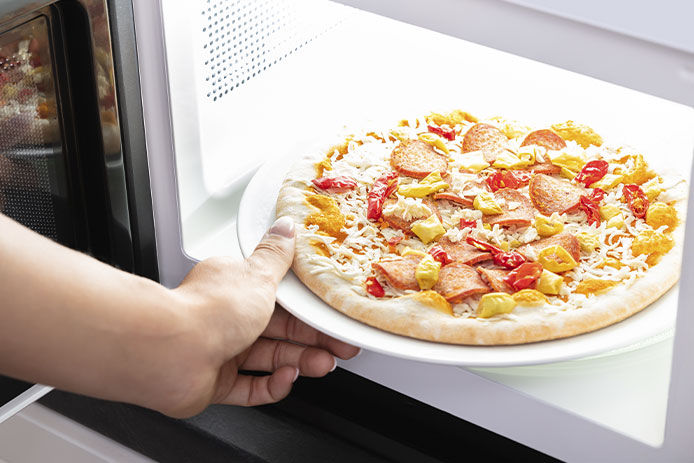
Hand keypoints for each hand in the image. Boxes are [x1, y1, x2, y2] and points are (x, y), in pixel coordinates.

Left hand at [163, 217, 359, 416]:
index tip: (331, 318)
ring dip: (298, 362)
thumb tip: (287, 228)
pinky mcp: (214, 382)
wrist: (171, 352)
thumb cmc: (209, 311)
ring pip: (269, 358)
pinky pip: (251, 387)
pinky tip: (286, 379)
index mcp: (235, 286)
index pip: (282, 299)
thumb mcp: (257, 276)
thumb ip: (277, 256)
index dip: (309, 310)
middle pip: (279, 331)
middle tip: (339, 347)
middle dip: (312, 340)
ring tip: (321, 365)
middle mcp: (227, 317)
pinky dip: (271, 385)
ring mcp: (220, 350)